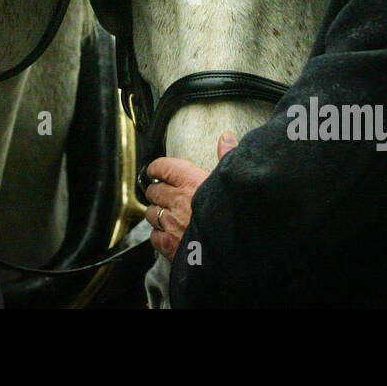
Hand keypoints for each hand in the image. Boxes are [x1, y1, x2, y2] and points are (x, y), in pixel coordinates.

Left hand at [145, 131, 238, 261]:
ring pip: (151, 213)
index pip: (163, 167)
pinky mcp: (170, 245)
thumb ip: (227, 157)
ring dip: (156, 212)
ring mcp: (171, 223)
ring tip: (165, 213)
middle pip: (154, 191)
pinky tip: (167, 233)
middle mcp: (176, 200)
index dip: (157, 168)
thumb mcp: (233, 180)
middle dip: (156, 191)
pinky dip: (158, 234)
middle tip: (162, 193)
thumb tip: (226, 137)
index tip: (156, 170)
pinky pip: (154, 236)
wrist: (235, 248)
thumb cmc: (235, 212)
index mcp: (190, 180)